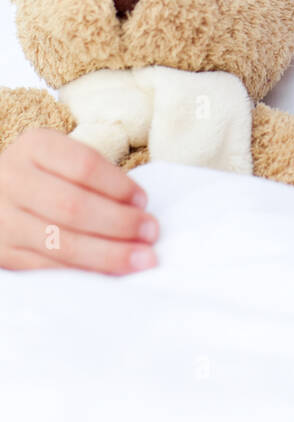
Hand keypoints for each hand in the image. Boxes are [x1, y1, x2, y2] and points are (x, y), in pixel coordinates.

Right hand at [0, 128, 158, 273]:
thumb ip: (94, 176)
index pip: (84, 165)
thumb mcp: (63, 158)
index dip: (119, 186)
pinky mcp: (1, 253)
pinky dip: (84, 272)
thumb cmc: (45, 174)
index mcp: (34, 147)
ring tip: (141, 258)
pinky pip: (47, 269)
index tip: (144, 202)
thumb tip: (138, 209)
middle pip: (73, 206)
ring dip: (108, 254)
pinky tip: (110, 274)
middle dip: (119, 223)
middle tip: (151, 233)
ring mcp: (2, 220)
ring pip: (61, 242)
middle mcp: (12, 180)